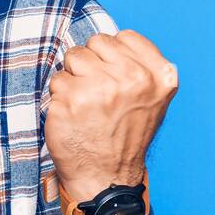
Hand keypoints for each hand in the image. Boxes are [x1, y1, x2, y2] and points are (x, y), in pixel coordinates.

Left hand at [45, 28, 178, 201]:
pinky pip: (56, 81)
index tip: (112, 76)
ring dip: (73, 78)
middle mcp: (132, 79)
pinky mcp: (71, 100)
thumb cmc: (126, 135)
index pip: (123, 37)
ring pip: (72, 58)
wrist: (107, 177)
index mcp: (158, 76)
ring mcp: (100, 89)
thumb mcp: (152, 99)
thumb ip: (139, 65)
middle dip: (90, 64)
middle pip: (94, 44)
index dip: (111, 55)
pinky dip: (59, 97)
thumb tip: (109, 42)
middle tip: (98, 94)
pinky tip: (73, 116)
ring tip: (85, 104)